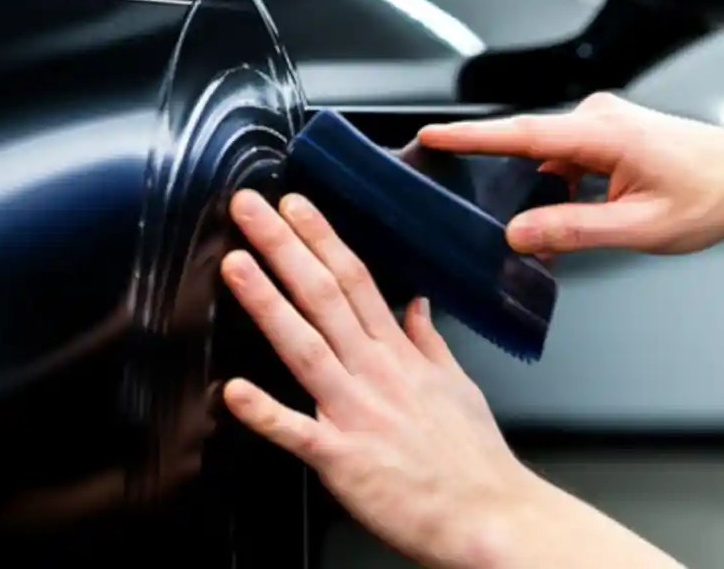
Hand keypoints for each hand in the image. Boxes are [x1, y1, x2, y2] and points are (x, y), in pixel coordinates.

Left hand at [217, 189, 543, 568]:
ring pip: (305, 346)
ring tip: (237, 264)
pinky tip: (232, 390)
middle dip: (285, 248)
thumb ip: (427, 341)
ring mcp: (358, 413)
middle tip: (252, 208)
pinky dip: (265, 411)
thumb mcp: (457, 385)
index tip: (296, 207)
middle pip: (325, 296)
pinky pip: (297, 432)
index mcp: (401, 354)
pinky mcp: (343, 459)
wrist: (490, 516)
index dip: (322, 238)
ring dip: (268, 303)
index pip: (356, 280)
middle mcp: (376, 373)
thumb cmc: (473, 459)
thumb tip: (416, 304)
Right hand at [417, 91, 723, 254]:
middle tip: (503, 225)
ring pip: (550, 160)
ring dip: (544, 193)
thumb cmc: (709, 196)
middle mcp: (599, 118)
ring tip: (562, 230)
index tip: (433, 135)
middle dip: (509, 184)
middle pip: (532, 151)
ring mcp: (604, 123)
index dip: (473, 137)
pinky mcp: (608, 133)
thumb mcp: (639, 228)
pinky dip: (561, 187)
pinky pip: (566, 160)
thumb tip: (521, 234)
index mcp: (605, 134)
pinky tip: (573, 216)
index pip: (523, 134)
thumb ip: (574, 231)